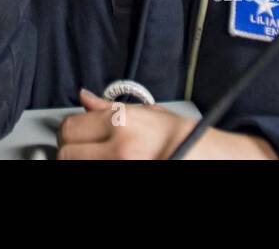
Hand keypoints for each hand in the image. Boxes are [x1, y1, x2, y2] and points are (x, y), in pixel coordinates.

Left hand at [56, 89, 278, 159]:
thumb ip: (109, 107)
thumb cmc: (184, 136)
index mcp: (122, 124)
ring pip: (77, 167)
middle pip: (67, 153)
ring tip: (98, 157)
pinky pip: (95, 176)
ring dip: (83, 161)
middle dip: (71, 150)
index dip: (69, 132)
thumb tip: (84, 98)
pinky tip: (106, 164)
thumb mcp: (148, 113)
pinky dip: (96, 170)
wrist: (211, 157)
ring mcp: (122, 168)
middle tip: (83, 150)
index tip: (75, 135)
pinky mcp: (127, 181)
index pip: (70, 128)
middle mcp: (119, 149)